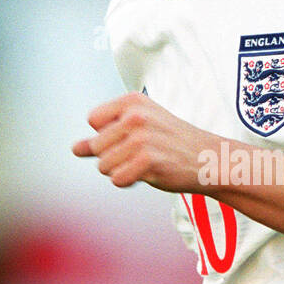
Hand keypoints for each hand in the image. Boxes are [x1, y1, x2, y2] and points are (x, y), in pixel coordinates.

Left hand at [72, 92, 216, 191]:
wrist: (209, 158)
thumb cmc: (172, 143)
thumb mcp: (139, 130)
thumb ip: (104, 137)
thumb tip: (75, 149)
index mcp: (132, 101)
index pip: (93, 120)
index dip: (108, 135)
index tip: (131, 137)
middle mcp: (135, 116)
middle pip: (96, 146)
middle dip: (113, 157)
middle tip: (141, 154)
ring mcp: (142, 138)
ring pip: (104, 166)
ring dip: (121, 171)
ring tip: (145, 163)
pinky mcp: (148, 160)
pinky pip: (117, 179)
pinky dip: (129, 181)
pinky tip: (148, 173)